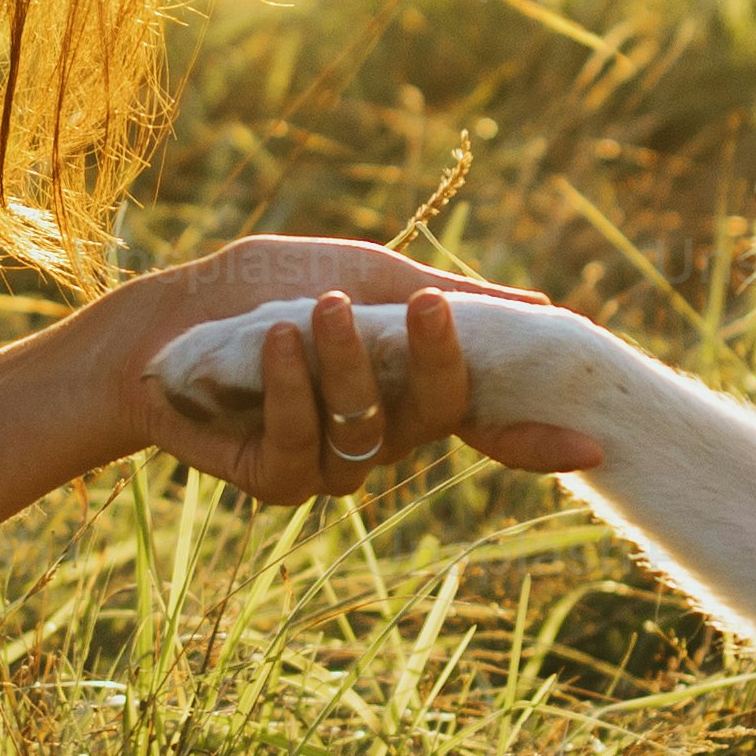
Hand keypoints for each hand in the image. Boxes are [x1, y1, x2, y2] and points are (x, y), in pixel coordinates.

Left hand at [103, 236, 607, 499]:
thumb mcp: (362, 275)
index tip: (592, 441)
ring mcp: (331, 463)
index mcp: (412, 386)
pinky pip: (301, 447)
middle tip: (429, 309)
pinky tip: (275, 344)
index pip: (488, 420)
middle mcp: (383, 433)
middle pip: (438, 416)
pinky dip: (291, 390)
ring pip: (367, 431)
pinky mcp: (276, 480)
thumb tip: (538, 305)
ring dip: (347, 365)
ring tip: (320, 309)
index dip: (537, 439)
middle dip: (438, 364)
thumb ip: (444, 297)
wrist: (163, 321)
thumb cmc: (266, 290)